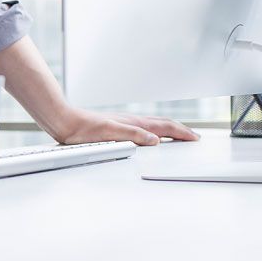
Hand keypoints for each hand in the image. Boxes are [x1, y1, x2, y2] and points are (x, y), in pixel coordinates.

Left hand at [55, 107, 199, 146]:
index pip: (164, 127)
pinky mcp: (117, 126)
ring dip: (170, 129)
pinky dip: (155, 131)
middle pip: (163, 124)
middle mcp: (132, 121)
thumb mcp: (110, 133)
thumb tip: (155, 140)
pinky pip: (143, 128)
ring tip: (179, 134)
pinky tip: (150, 136)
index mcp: (134, 123)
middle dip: (181, 130)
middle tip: (194, 137)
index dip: (182, 133)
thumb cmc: (84, 129)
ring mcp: (125, 123)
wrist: (66, 122)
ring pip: (154, 125)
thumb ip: (133, 135)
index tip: (195, 138)